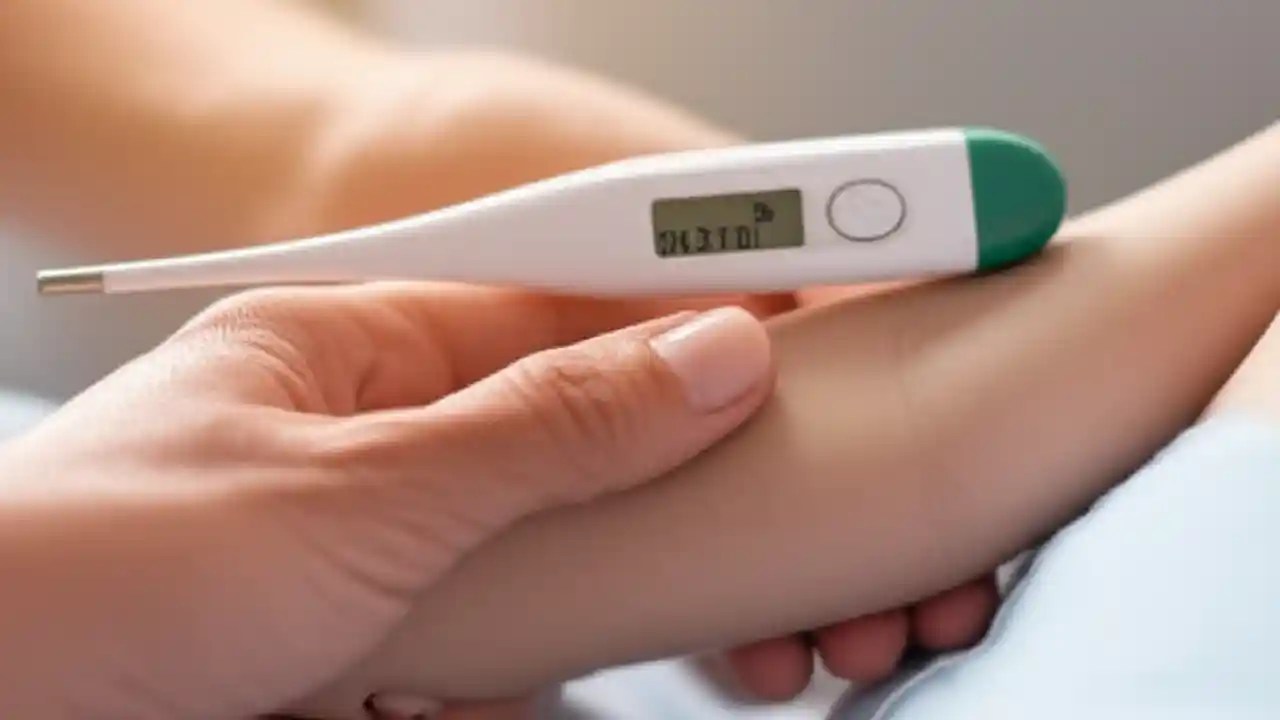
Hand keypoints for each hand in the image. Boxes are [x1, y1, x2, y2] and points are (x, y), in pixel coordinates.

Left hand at [271, 53, 998, 701]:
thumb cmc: (100, 576)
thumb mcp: (358, 490)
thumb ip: (547, 427)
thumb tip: (709, 356)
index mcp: (375, 343)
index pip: (586, 295)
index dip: (714, 294)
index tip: (840, 301)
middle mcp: (397, 431)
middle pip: (604, 430)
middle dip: (720, 481)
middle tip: (829, 530)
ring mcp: (403, 539)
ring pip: (584, 546)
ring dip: (669, 592)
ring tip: (753, 633)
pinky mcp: (399, 636)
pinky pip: (533, 629)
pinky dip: (584, 658)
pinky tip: (616, 680)